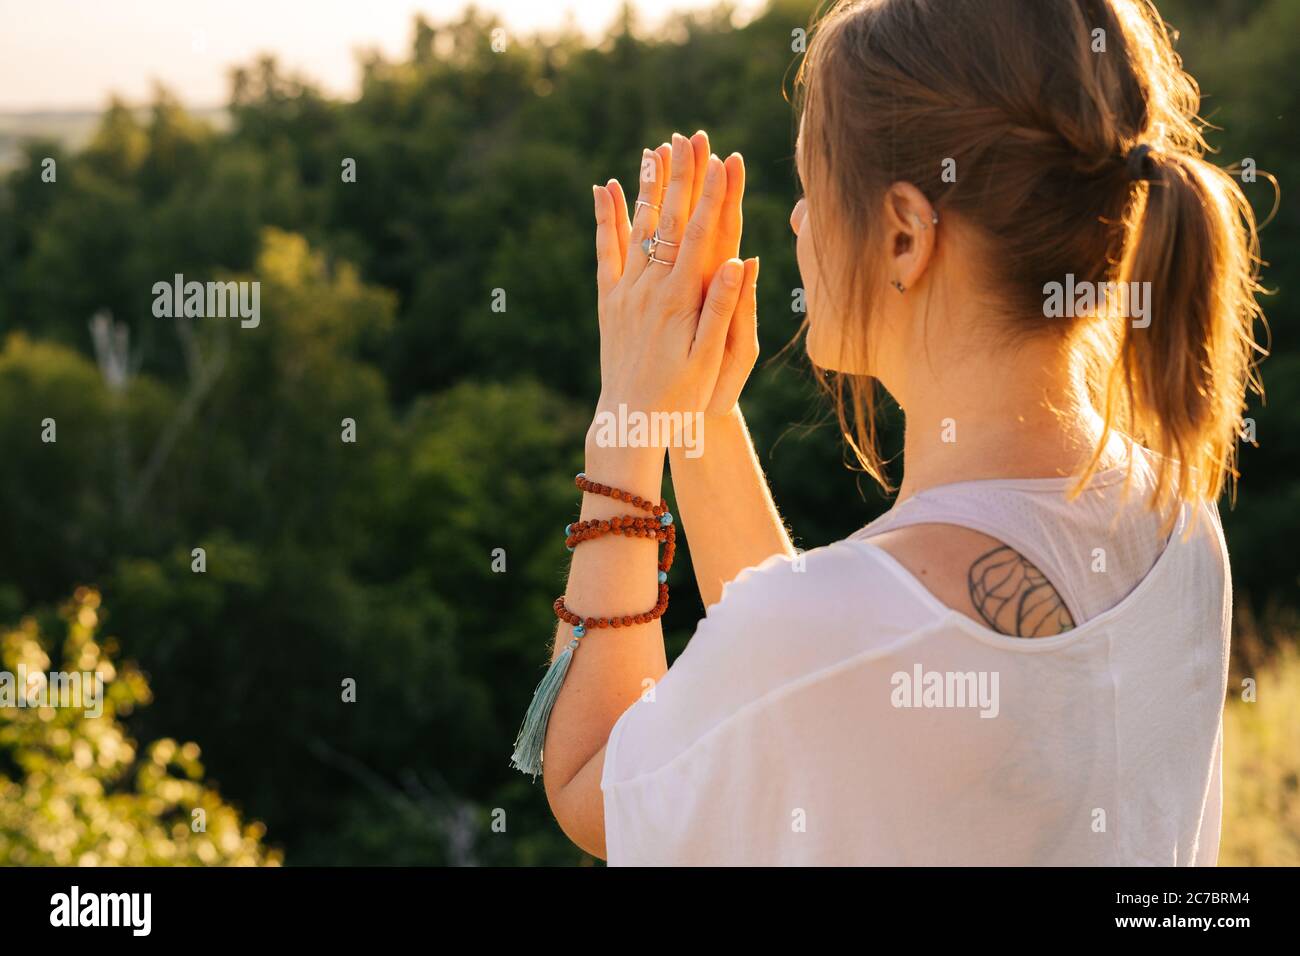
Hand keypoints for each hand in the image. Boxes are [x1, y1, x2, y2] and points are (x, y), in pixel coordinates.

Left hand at [592, 132, 758, 422]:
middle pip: (669, 221)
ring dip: (649, 185)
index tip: (727, 159)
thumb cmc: (681, 398)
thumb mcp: (712, 360)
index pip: (701, 235)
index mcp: (681, 301)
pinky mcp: (609, 302)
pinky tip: (604, 187)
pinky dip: (606, 218)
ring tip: (657, 147)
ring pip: (639, 228)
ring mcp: (626, 293)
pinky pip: (606, 251)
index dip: (716, 194)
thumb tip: (743, 262)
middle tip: (693, 137)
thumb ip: (724, 309)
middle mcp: (649, 290)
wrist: (629, 424)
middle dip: (683, 176)